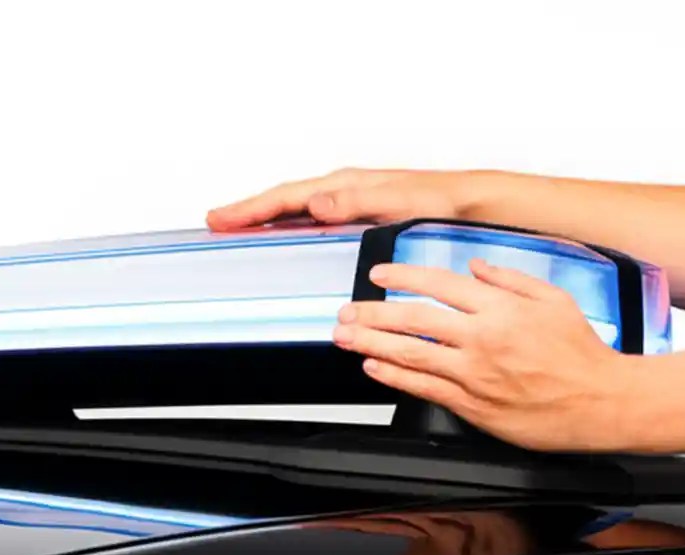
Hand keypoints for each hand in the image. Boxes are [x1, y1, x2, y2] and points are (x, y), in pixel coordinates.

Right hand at [206, 167, 470, 229]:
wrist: (470, 204)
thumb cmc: (439, 203)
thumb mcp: (396, 202)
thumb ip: (355, 203)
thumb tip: (314, 204)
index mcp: (345, 185)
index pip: (286, 197)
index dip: (251, 209)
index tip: (221, 218)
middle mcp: (342, 191)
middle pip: (282, 201)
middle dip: (247, 211)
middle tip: (214, 222)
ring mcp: (348, 203)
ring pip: (294, 210)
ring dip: (265, 219)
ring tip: (237, 228)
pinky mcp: (357, 217)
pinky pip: (311, 220)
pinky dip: (289, 226)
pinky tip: (284, 239)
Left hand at [334, 259, 636, 451]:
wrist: (604, 403)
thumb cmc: (583, 354)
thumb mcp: (553, 300)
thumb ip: (510, 279)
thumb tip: (476, 266)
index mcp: (501, 308)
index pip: (438, 284)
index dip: (402, 276)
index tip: (379, 273)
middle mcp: (483, 339)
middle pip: (413, 319)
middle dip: (371, 313)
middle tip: (346, 311)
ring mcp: (475, 375)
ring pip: (411, 355)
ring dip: (371, 344)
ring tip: (345, 337)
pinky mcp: (474, 406)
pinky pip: (424, 389)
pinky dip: (394, 376)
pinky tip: (374, 367)